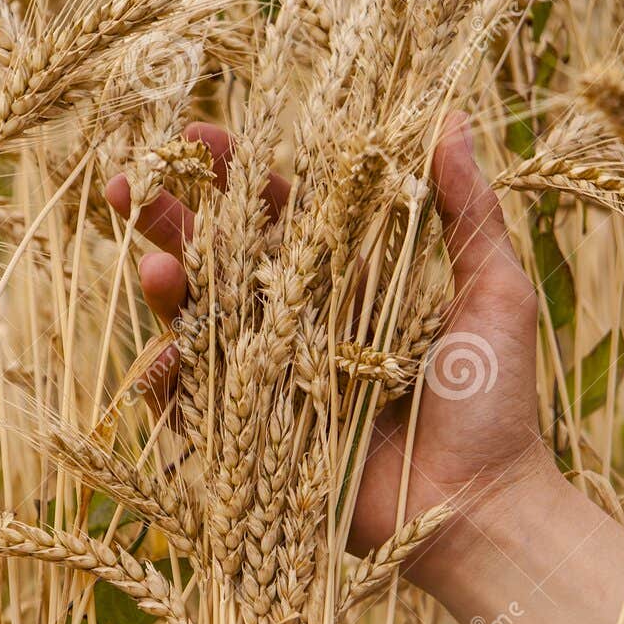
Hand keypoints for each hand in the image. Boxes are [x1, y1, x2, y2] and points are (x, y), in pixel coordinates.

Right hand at [106, 113, 562, 581]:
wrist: (481, 506)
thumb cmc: (495, 402)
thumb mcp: (494, 294)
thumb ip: (467, 211)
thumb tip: (448, 117)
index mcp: (350, 279)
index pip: (279, 212)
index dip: (236, 174)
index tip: (198, 136)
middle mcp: (301, 323)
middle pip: (221, 259)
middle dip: (169, 218)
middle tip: (128, 184)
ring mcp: (272, 381)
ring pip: (198, 324)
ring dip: (165, 291)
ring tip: (156, 266)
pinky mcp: (257, 439)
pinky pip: (194, 406)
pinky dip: (166, 383)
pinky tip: (158, 359)